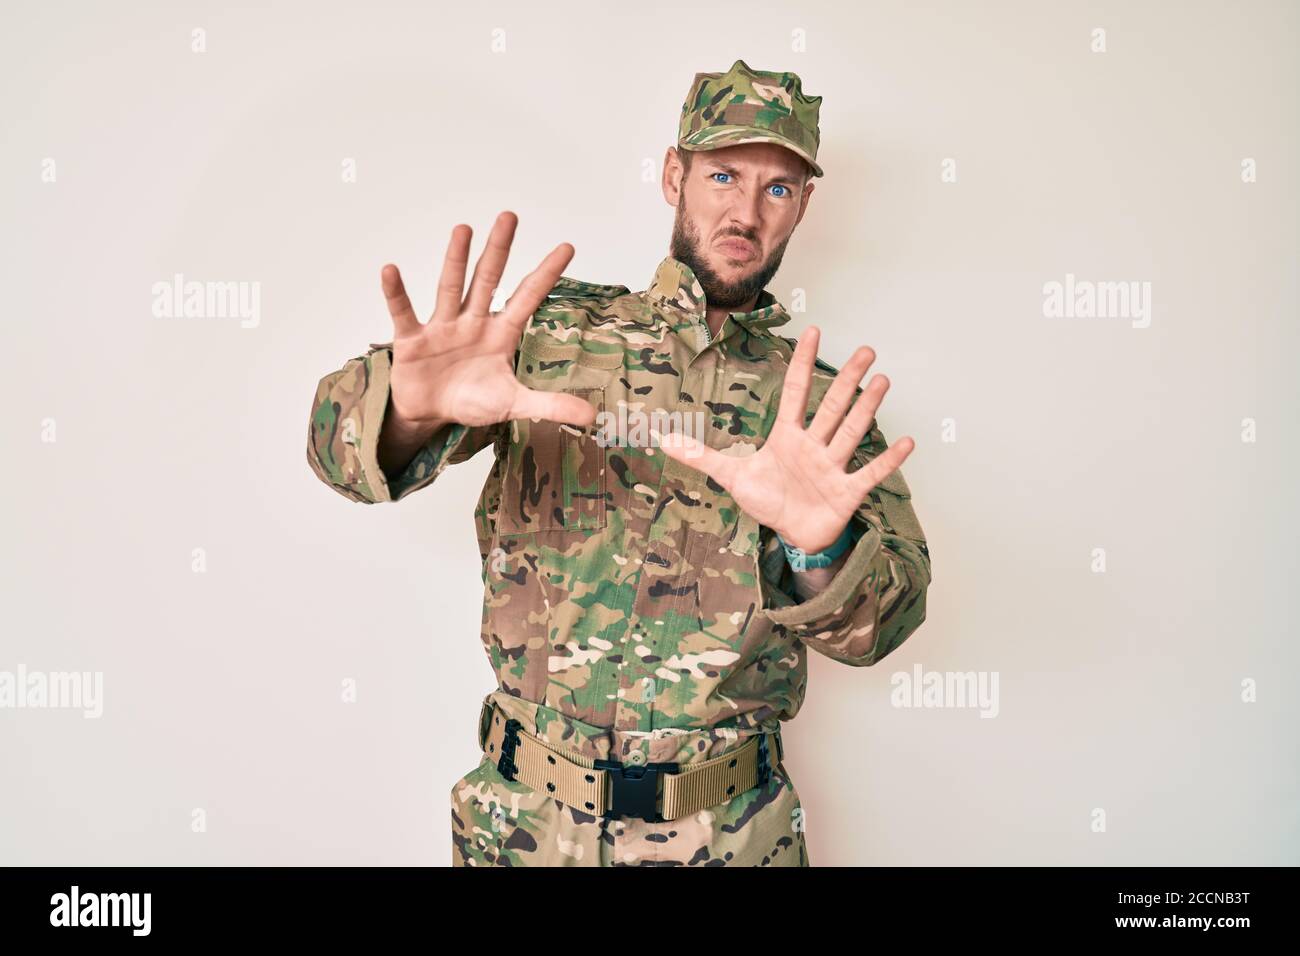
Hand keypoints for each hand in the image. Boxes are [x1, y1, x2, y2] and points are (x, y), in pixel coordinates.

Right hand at [377, 212, 597, 472]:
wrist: (430, 413)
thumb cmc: (472, 401)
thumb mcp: (512, 404)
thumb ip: (549, 405)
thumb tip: (590, 415)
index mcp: (500, 334)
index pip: (527, 298)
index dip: (546, 275)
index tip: (567, 247)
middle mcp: (473, 322)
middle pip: (488, 280)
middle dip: (499, 250)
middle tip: (509, 216)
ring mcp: (442, 327)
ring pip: (451, 287)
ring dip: (456, 259)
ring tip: (463, 229)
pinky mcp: (413, 339)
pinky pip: (404, 312)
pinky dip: (396, 293)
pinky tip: (391, 271)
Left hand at [655, 326, 914, 552]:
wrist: (793, 537)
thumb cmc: (768, 501)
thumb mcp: (731, 477)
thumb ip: (701, 457)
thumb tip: (663, 440)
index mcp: (787, 437)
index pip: (795, 392)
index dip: (801, 363)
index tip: (812, 331)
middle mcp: (814, 445)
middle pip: (832, 406)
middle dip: (847, 379)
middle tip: (864, 349)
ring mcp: (833, 467)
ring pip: (852, 431)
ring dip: (868, 408)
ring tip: (884, 380)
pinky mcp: (848, 492)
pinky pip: (871, 473)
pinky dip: (888, 460)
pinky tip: (908, 441)